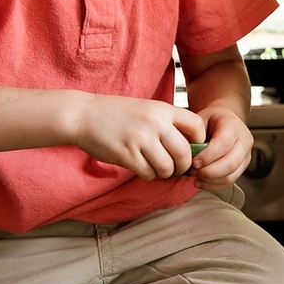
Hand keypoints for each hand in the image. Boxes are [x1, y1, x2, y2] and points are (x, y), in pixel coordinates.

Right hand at [74, 94, 205, 179]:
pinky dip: (149, 175)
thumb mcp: (148, 108)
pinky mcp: (126, 154)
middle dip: (184, 165)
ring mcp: (140, 139)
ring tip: (159, 169)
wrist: (84, 115)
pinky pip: (148, 173)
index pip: (197, 126)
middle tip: (177, 168)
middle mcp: (155, 123)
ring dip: (165, 173)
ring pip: (167, 167)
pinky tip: (143, 168)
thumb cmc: (117, 113)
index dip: (199, 142)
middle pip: (185, 153)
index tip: (193, 150)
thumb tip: (190, 144)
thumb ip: (168, 122)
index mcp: (163, 109)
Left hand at [190, 107, 252, 190]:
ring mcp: (246, 156)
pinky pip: (229, 182)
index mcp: (233, 126)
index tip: (193, 162)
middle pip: (231, 163)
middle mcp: (244, 141)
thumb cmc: (210, 121)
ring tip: (195, 176)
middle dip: (209, 172)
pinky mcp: (242, 167)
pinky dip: (213, 185)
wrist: (225, 122)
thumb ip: (195, 134)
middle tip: (193, 171)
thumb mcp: (200, 120)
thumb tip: (187, 154)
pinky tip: (200, 182)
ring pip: (231, 175)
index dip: (208, 156)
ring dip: (210, 180)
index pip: (224, 144)